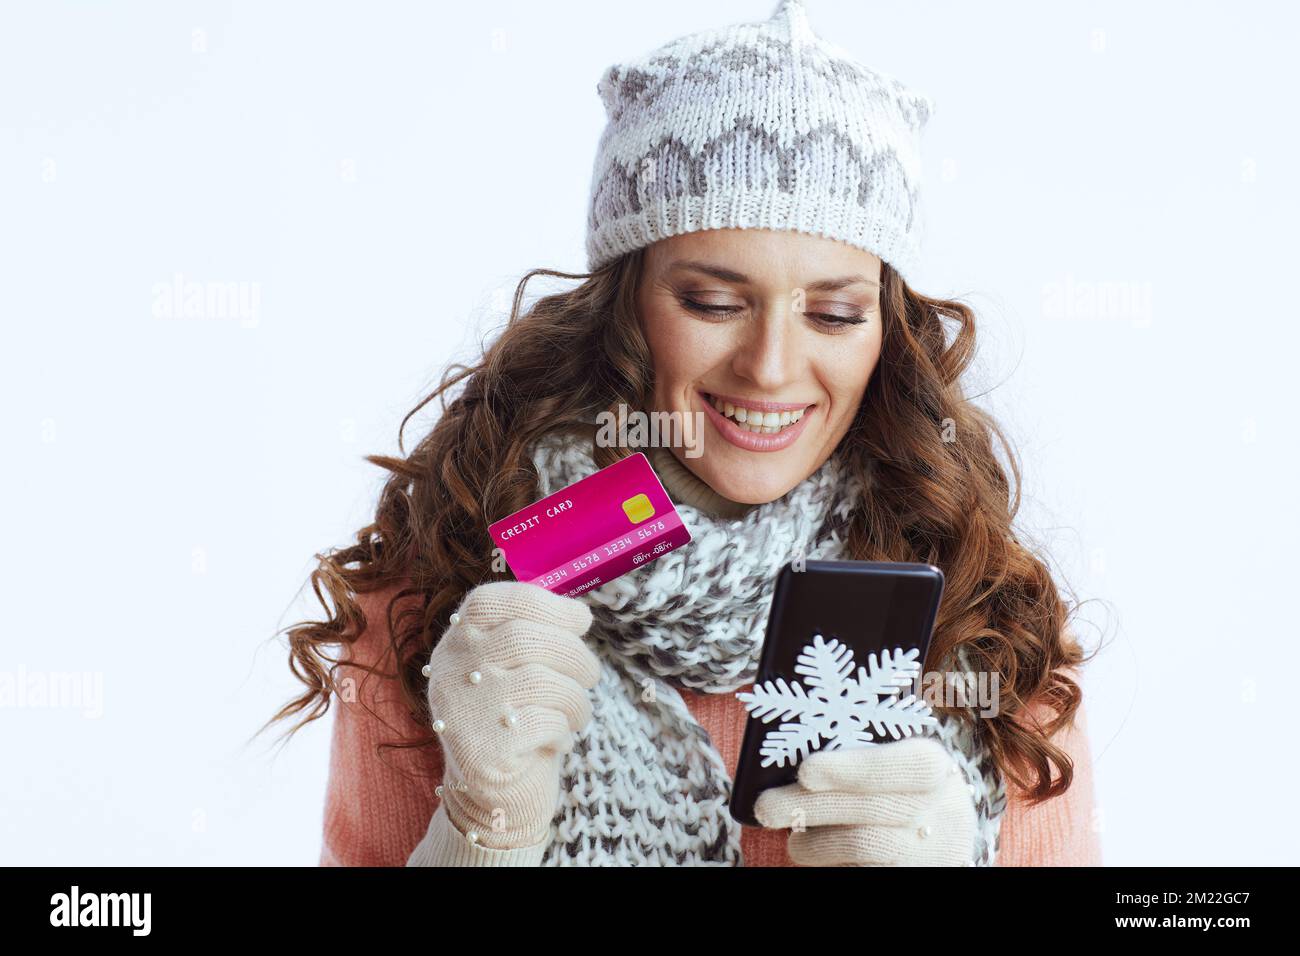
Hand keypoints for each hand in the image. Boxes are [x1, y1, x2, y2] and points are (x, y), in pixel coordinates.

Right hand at [423, 581, 601, 849]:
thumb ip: (533, 638)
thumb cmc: (516, 725)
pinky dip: (564, 729)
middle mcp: (449, 674)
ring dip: (575, 696)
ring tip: (578, 712)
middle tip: (591, 673)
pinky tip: (559, 739)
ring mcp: (462, 713)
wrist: (495, 801)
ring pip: (540, 680)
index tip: (581, 618)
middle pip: (523, 638)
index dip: (543, 603)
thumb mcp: (514, 672)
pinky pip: (544, 722)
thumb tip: (579, 613)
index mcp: (454, 646)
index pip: (488, 601)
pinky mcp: (482, 753)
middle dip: (573, 652)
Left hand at [753, 736, 976, 865]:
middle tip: (765, 806)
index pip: (909, 764)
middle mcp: (944, 810)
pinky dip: (831, 864)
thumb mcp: (899, 769)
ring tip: (794, 840)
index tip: (806, 770)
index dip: (856, 767)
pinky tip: (813, 855)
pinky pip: (864, 870)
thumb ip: (863, 755)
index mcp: (938, 768)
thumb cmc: (902, 793)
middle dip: (811, 805)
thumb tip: (794, 748)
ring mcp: (933, 850)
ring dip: (815, 842)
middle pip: (872, 808)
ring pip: (863, 845)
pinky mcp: (915, 875)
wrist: (937, 843)